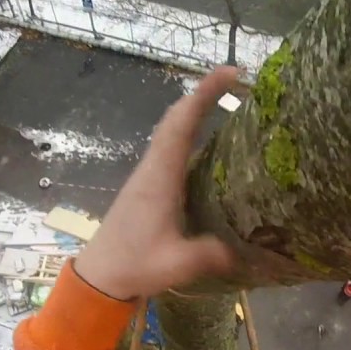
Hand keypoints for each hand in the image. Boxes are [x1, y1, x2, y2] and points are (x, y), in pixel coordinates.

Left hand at [74, 67, 237, 298]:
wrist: (100, 277)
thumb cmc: (133, 265)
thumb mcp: (176, 264)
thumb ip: (212, 253)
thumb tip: (251, 249)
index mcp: (160, 177)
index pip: (182, 124)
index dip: (205, 94)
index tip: (231, 73)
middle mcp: (154, 168)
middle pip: (177, 119)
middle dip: (205, 94)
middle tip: (237, 78)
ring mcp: (150, 176)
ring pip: (174, 131)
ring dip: (198, 111)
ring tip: (230, 100)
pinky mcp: (151, 188)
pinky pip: (173, 149)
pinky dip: (192, 133)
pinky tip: (212, 143)